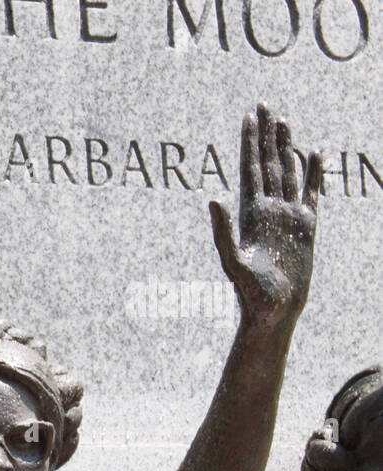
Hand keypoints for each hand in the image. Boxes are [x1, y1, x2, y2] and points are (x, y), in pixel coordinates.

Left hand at [210, 104, 321, 333]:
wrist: (275, 309)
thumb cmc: (251, 292)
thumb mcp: (232, 262)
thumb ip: (222, 232)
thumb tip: (212, 199)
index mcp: (251, 214)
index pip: (250, 169)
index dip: (249, 143)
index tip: (248, 116)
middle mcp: (268, 210)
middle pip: (268, 163)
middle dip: (265, 135)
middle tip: (263, 105)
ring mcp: (288, 216)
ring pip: (288, 172)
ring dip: (286, 147)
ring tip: (283, 121)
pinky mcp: (305, 227)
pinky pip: (311, 193)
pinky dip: (313, 173)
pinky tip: (314, 153)